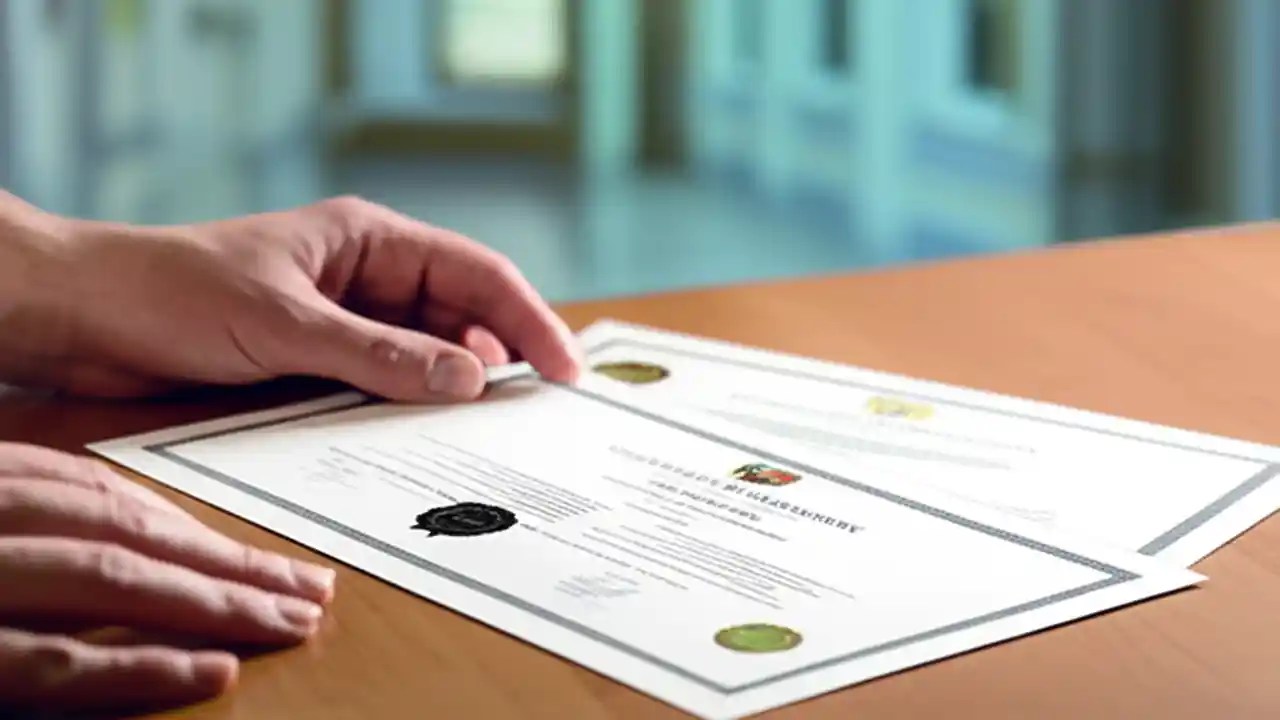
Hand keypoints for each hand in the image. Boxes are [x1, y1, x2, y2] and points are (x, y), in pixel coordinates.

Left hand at [0, 194, 581, 398]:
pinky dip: (412, 407)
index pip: (475, 273)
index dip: (530, 318)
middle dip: (505, 358)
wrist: (85, 316)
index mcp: (371, 238)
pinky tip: (428, 436)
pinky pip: (385, 384)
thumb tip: (474, 379)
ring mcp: (346, 320)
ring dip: (457, 388)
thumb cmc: (175, 293)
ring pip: (428, 354)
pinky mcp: (319, 360)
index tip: (567, 370)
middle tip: (542, 414)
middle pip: (462, 315)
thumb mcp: (285, 324)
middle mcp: (368, 277)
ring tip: (494, 432)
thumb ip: (380, 355)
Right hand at [0, 442, 335, 712]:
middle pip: (132, 533)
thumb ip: (34, 535)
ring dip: (213, 601)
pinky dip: (139, 663)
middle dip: (230, 563)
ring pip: (114, 579)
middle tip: (311, 589)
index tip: (263, 555)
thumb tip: (134, 559)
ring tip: (291, 622)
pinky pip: (53, 661)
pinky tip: (216, 669)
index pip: (109, 500)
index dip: (197, 530)